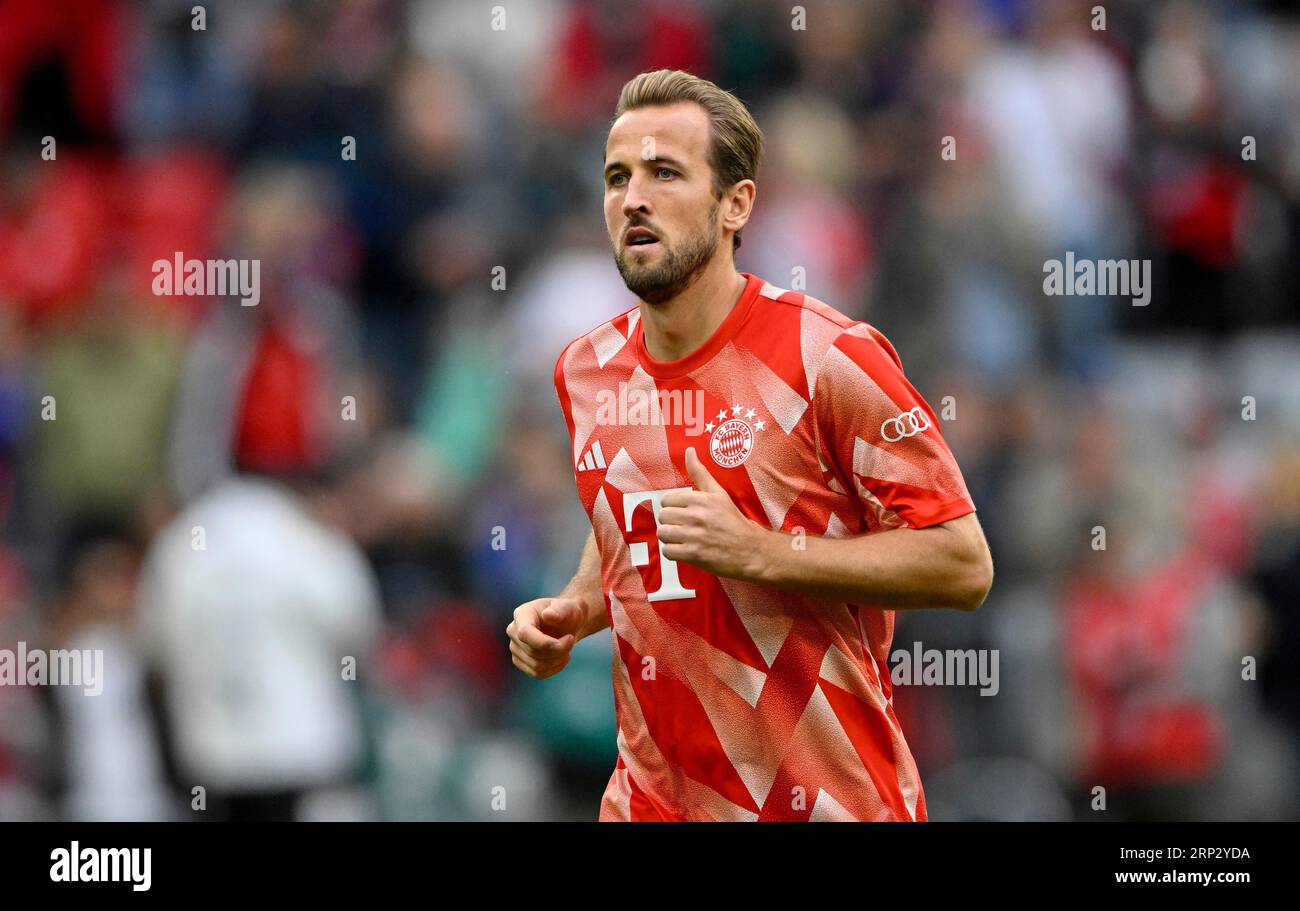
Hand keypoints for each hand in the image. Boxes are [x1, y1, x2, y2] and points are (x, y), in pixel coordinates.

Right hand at [506, 597, 584, 678]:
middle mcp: (513, 631)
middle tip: (571, 639)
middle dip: (558, 650)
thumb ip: (560, 610)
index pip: (524, 634)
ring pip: (536, 666)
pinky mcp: (520, 661)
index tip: (569, 638)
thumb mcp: (568, 607)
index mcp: (522, 614)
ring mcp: (515, 648)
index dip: (546, 642)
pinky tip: (562, 658)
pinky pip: (537, 674)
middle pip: (533, 652)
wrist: (566, 623)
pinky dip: (554, 669)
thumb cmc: (566, 613)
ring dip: (557, 660)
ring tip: (567, 648)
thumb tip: (548, 615)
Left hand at [656, 447, 765, 580]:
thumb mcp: (719, 493)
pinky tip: (684, 549)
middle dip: (670, 522)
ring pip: (663, 533)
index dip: (672, 507)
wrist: (751, 550)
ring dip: (670, 537)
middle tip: (683, 526)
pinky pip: (668, 551)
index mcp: (702, 499)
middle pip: (663, 516)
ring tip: (683, 538)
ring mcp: (695, 536)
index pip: (667, 499)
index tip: (682, 512)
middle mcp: (697, 516)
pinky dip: (673, 552)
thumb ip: (700, 473)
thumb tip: (689, 450)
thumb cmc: (734, 521)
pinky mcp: (694, 555)